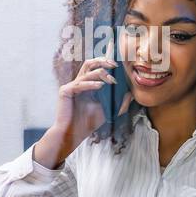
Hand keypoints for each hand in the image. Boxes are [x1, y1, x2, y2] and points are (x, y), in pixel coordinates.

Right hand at [34, 52, 130, 167]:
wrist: (73, 134)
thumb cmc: (88, 123)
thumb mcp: (107, 110)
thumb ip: (118, 102)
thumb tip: (130, 93)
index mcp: (86, 85)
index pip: (95, 68)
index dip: (105, 63)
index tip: (118, 65)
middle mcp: (78, 83)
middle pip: (89, 64)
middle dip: (102, 61)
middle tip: (114, 65)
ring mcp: (71, 86)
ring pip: (86, 72)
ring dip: (101, 74)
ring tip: (112, 80)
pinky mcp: (65, 91)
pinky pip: (79, 84)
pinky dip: (91, 84)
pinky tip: (100, 86)